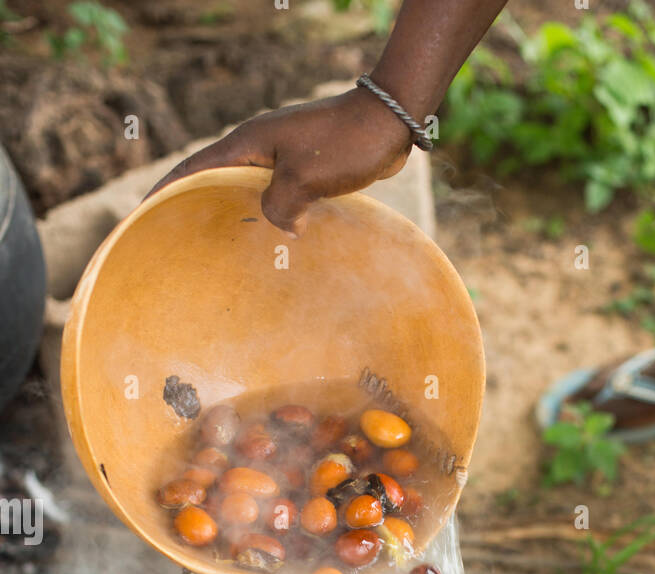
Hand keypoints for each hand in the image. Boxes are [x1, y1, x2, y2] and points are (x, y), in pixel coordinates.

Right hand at [148, 88, 411, 233]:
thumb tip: (278, 230)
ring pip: (246, 191)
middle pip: (214, 180)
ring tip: (220, 246)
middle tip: (176, 238)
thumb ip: (278, 207)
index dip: (167, 191)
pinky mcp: (304, 169)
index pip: (195, 169)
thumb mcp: (304, 179)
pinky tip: (272, 240)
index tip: (145, 212)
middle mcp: (259, 148)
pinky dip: (267, 216)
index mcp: (248, 144)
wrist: (387, 124)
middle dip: (194, 205)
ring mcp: (281, 157)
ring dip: (233, 214)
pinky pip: (276, 196)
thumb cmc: (345, 144)